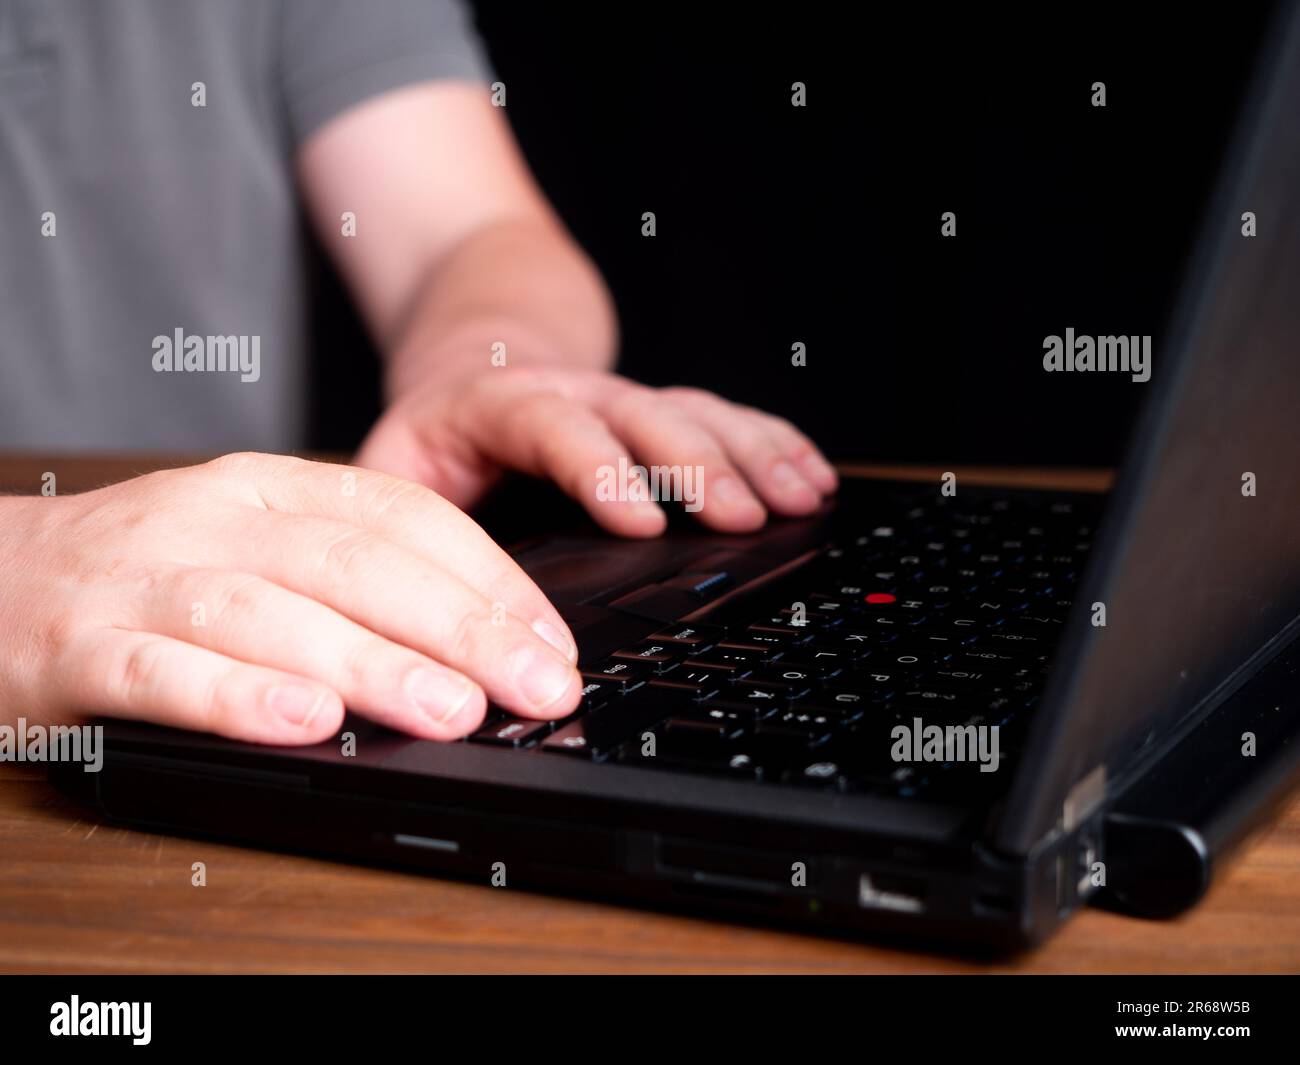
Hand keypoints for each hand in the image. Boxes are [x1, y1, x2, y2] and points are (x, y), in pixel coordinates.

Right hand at [0, 454, 582, 743]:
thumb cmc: (149, 566)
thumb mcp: (257, 536)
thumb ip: (349, 571)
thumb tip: (480, 635)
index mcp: (271, 485)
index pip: (404, 518)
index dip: (488, 578)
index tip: (550, 639)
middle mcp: (216, 518)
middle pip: (356, 566)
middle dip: (461, 629)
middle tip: (536, 684)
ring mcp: (145, 579)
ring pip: (273, 614)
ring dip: (371, 664)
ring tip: (450, 710)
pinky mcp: (80, 646)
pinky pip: (167, 670)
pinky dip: (238, 695)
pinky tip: (303, 722)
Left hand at [355, 366, 837, 536]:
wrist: (474, 364)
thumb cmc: (437, 434)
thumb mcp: (393, 468)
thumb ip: (396, 518)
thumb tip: (416, 596)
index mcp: (501, 405)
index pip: (553, 427)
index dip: (599, 470)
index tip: (641, 521)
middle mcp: (574, 393)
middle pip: (643, 416)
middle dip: (698, 468)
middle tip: (744, 517)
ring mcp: (624, 399)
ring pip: (695, 413)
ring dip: (752, 455)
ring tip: (800, 497)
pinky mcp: (660, 411)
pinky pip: (724, 417)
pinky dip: (773, 444)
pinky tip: (812, 476)